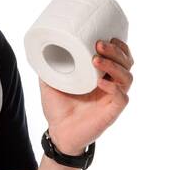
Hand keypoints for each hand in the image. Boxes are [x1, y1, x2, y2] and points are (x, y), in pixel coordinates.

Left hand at [39, 37, 133, 155]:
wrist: (57, 132)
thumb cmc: (58, 108)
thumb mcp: (51, 82)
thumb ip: (49, 66)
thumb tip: (42, 47)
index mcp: (102, 76)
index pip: (120, 56)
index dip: (118, 46)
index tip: (104, 37)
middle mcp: (111, 85)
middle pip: (127, 63)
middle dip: (115, 51)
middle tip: (98, 44)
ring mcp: (113, 99)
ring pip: (127, 77)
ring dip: (114, 65)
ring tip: (96, 60)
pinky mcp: (112, 112)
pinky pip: (122, 98)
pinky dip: (114, 88)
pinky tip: (101, 82)